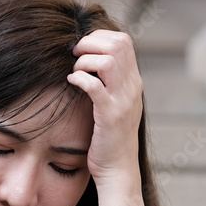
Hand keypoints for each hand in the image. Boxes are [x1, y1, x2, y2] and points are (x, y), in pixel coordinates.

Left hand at [67, 30, 143, 184]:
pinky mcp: (110, 116)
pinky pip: (94, 86)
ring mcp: (123, 101)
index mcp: (134, 82)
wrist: (118, 169)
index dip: (99, 37)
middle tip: (75, 55)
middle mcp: (132, 87)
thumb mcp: (116, 104)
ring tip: (74, 71)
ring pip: (107, 61)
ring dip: (84, 61)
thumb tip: (91, 61)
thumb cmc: (109, 138)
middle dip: (90, 43)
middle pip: (118, 44)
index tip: (83, 48)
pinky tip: (72, 83)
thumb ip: (110, 83)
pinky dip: (79, 79)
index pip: (124, 41)